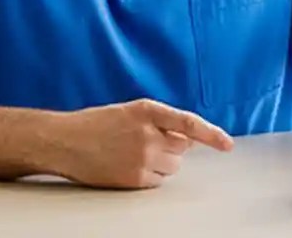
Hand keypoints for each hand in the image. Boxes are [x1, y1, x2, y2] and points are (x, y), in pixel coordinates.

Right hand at [52, 99, 233, 188]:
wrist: (64, 142)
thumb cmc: (97, 125)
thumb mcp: (131, 112)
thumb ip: (161, 121)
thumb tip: (191, 138)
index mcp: (147, 111)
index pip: (188, 123)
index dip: (211, 134)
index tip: (227, 144)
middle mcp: (147, 134)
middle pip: (183, 147)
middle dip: (172, 146)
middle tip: (147, 142)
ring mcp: (140, 158)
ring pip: (173, 165)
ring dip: (163, 161)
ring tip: (135, 153)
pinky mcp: (133, 178)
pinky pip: (158, 180)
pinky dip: (151, 175)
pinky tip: (129, 166)